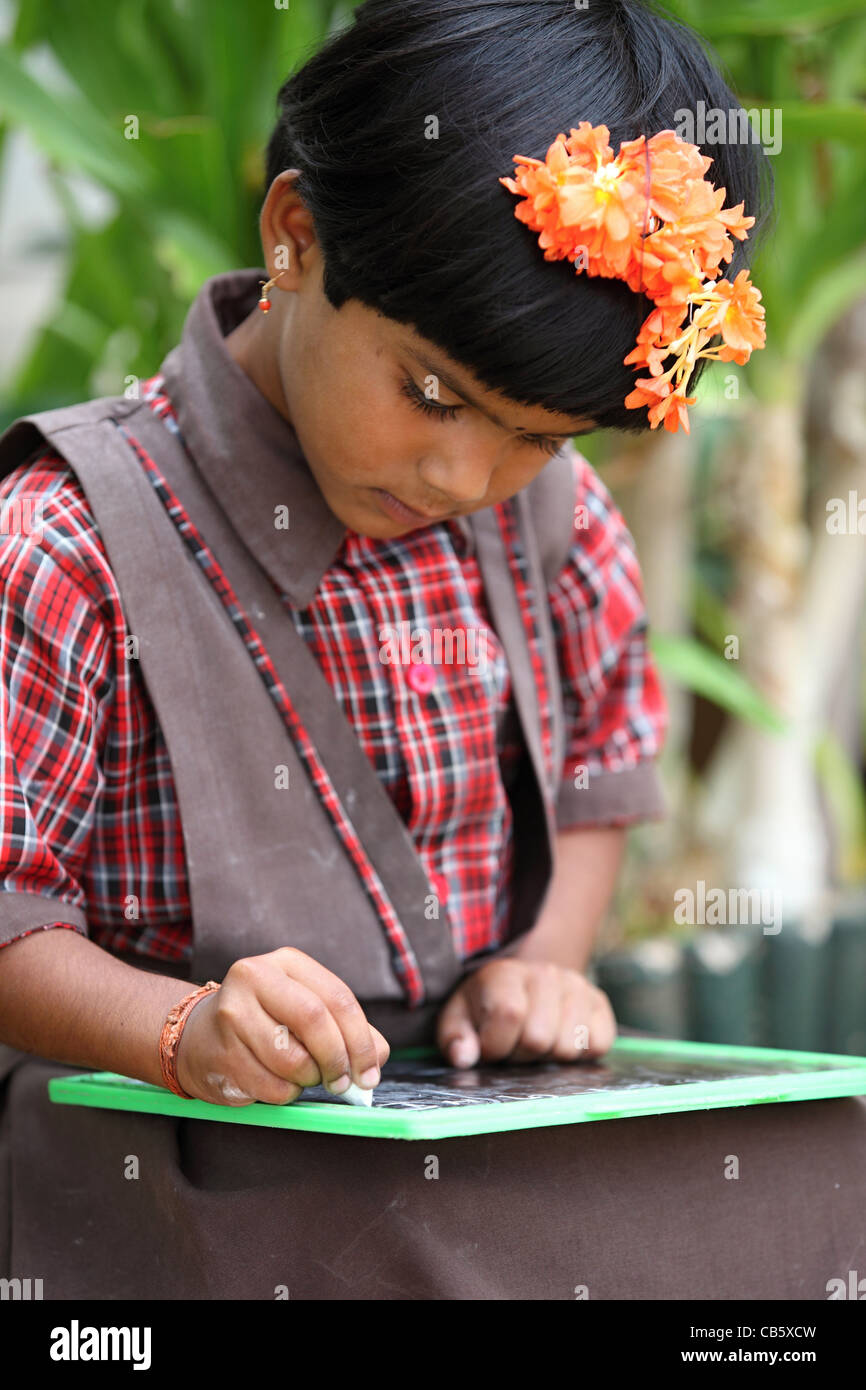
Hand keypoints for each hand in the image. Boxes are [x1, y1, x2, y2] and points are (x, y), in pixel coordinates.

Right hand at [174, 947, 389, 1106]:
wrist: (199, 1037)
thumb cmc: (267, 1023)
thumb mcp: (307, 1010)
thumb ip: (348, 1029)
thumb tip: (378, 1057)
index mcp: (286, 962)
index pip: (338, 997)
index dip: (361, 1040)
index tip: (370, 1073)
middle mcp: (255, 977)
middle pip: (315, 1021)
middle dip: (338, 1060)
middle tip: (344, 1083)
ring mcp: (232, 1013)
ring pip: (293, 1059)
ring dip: (309, 1079)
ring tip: (304, 1076)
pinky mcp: (220, 1050)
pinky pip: (271, 1086)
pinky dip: (286, 1094)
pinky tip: (276, 1082)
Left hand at [436, 958, 615, 1066]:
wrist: (524, 986)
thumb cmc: (486, 1008)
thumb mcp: (459, 1018)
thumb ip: (455, 1038)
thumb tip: (465, 1058)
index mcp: (506, 973)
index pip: (509, 1014)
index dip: (496, 1045)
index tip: (489, 1049)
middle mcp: (546, 973)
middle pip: (539, 1038)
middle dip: (521, 1055)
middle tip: (514, 1045)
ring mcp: (577, 986)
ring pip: (568, 1047)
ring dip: (549, 1057)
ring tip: (536, 1041)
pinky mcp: (601, 1004)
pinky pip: (598, 1046)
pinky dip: (579, 1055)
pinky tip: (560, 1039)